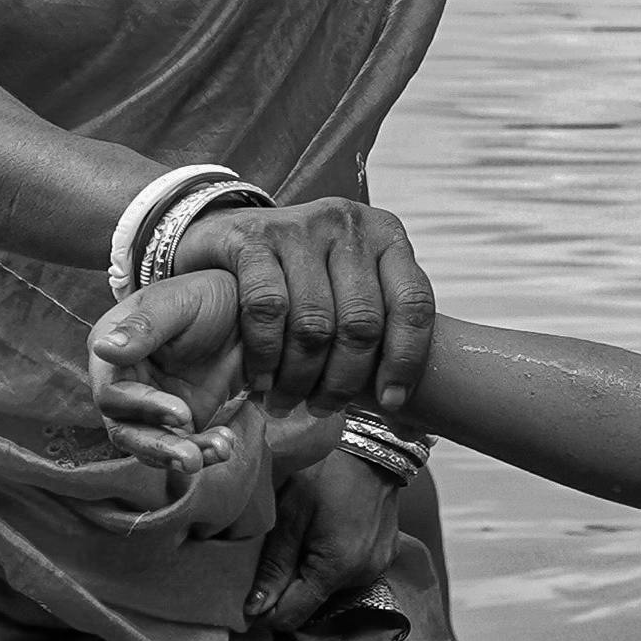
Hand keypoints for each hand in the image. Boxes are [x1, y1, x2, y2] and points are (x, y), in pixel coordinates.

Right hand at [85, 267, 244, 475]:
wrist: (244, 306)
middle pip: (126, 430)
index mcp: (112, 353)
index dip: (143, 407)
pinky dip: (203, 450)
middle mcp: (125, 384)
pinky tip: (225, 446)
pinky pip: (183, 444)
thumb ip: (143, 326)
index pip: (112, 393)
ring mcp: (151, 406)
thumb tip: (103, 349)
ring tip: (219, 451)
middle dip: (157, 447)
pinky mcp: (180, 420)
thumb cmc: (203, 294)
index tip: (182, 412)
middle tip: (190, 459)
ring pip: (152, 444)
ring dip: (181, 455)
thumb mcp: (177, 302)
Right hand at [142, 196, 431, 424]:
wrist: (226, 234)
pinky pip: (267, 308)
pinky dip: (265, 355)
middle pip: (361, 322)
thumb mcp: (347, 286)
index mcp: (386, 235)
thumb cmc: (300, 276)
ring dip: (301, 377)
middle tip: (323, 408)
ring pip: (314, 323)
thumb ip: (377, 331)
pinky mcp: (252, 238)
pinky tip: (260, 380)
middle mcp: (348, 224)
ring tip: (288, 402)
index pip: (413, 303)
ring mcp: (299, 226)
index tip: (391, 402)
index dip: (407, 360)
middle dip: (344, 380)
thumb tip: (407, 416)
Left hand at [239, 450, 404, 634]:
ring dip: (310, 576)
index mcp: (336, 569)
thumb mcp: (290, 513)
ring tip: (300, 544)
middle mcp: (362, 577)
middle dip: (287, 591)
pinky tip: (325, 538)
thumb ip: (273, 565)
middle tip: (272, 558)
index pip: (292, 617)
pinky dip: (331, 565)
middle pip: (311, 605)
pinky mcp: (386, 557)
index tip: (247, 599)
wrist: (373, 444)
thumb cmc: (325, 472)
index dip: (265, 613)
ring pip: (329, 590)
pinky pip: (348, 574)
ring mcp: (377, 568)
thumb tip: (254, 609)